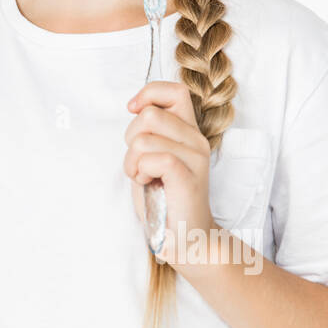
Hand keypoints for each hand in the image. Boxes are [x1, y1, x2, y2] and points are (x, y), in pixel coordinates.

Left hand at [124, 81, 215, 268]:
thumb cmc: (163, 198)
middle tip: (138, 163)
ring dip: (132, 160)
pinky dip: (140, 171)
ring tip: (142, 176)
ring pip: (144, 137)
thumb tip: (136, 106)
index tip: (132, 110)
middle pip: (150, 113)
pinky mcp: (187, 176)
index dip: (149, 94)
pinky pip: (153, 157)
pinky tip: (147, 183)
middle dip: (130, 137)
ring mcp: (195, 157)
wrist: (184, 237)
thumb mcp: (153, 156)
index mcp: (189, 131)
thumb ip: (150, 131)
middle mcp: (196, 140)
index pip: (175, 90)